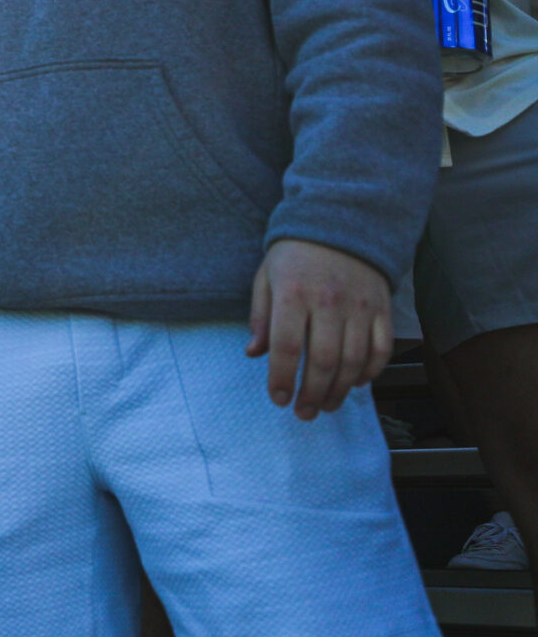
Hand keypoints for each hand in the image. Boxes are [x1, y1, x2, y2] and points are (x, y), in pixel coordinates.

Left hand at [248, 238, 391, 419]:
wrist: (342, 222)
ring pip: (354, 361)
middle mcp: (328, 302)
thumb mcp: (267, 277)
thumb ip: (261, 317)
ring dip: (341, 391)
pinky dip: (372, 372)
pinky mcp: (383, 308)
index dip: (282, 378)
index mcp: (293, 294)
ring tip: (327, 406)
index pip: (287, 347)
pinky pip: (382, 349)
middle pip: (324, 361)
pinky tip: (357, 384)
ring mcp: (360, 306)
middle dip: (313, 394)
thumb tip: (254, 353)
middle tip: (304, 414)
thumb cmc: (295, 255)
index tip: (278, 399)